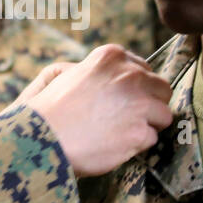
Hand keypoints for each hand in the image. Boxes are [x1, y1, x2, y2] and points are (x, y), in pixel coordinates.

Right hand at [25, 44, 172, 176]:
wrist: (38, 139)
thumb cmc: (49, 109)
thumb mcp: (68, 72)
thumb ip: (100, 70)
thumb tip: (125, 74)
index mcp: (112, 56)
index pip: (145, 70)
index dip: (136, 88)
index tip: (120, 101)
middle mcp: (130, 75)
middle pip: (162, 89)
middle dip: (149, 104)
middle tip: (127, 119)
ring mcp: (138, 104)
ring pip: (163, 115)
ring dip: (146, 126)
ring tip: (119, 133)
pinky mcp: (140, 132)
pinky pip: (151, 139)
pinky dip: (136, 146)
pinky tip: (114, 145)